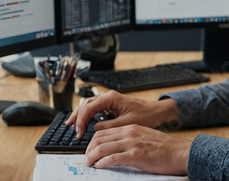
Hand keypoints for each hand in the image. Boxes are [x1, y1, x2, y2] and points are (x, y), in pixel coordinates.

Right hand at [65, 91, 179, 137]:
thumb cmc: (145, 115)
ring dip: (80, 115)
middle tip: (72, 128)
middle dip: (78, 117)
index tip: (80, 132)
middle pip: (86, 104)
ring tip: (72, 125)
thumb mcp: (127, 123)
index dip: (82, 120)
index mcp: (111, 98)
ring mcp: (109, 101)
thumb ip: (109, 126)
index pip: (89, 107)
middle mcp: (108, 97)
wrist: (156, 112)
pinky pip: (95, 109)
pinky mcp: (111, 106)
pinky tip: (83, 122)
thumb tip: (95, 129)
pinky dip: (88, 116)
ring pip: (89, 106)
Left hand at [85, 124, 190, 174]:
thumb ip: (131, 140)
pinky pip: (112, 158)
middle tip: (86, 158)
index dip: (93, 141)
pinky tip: (99, 166)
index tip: (90, 149)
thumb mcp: (145, 137)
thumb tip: (117, 148)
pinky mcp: (135, 155)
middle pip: (99, 138)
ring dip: (92, 156)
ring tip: (89, 163)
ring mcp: (132, 144)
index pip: (104, 131)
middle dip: (89, 148)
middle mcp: (129, 133)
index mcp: (131, 128)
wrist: (179, 152)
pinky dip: (102, 163)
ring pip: (102, 147)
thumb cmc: (165, 148)